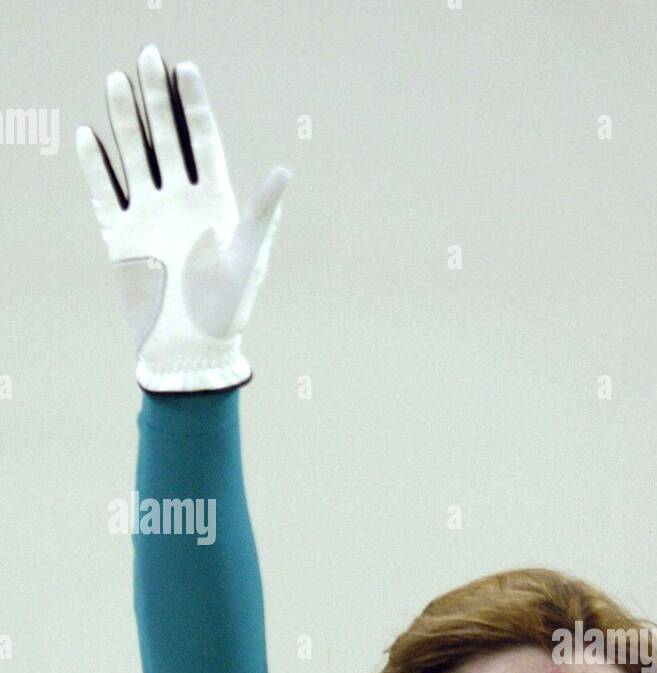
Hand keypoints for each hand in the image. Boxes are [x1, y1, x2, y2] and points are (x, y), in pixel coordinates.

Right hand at [76, 44, 289, 392]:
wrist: (191, 348)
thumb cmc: (228, 308)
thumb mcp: (249, 256)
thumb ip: (262, 212)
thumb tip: (284, 171)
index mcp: (215, 204)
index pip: (203, 142)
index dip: (193, 105)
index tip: (185, 67)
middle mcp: (181, 202)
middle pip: (166, 140)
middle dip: (157, 99)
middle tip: (147, 55)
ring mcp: (150, 215)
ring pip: (134, 157)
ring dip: (125, 121)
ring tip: (116, 80)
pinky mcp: (122, 236)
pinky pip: (105, 192)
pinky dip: (96, 166)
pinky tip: (88, 135)